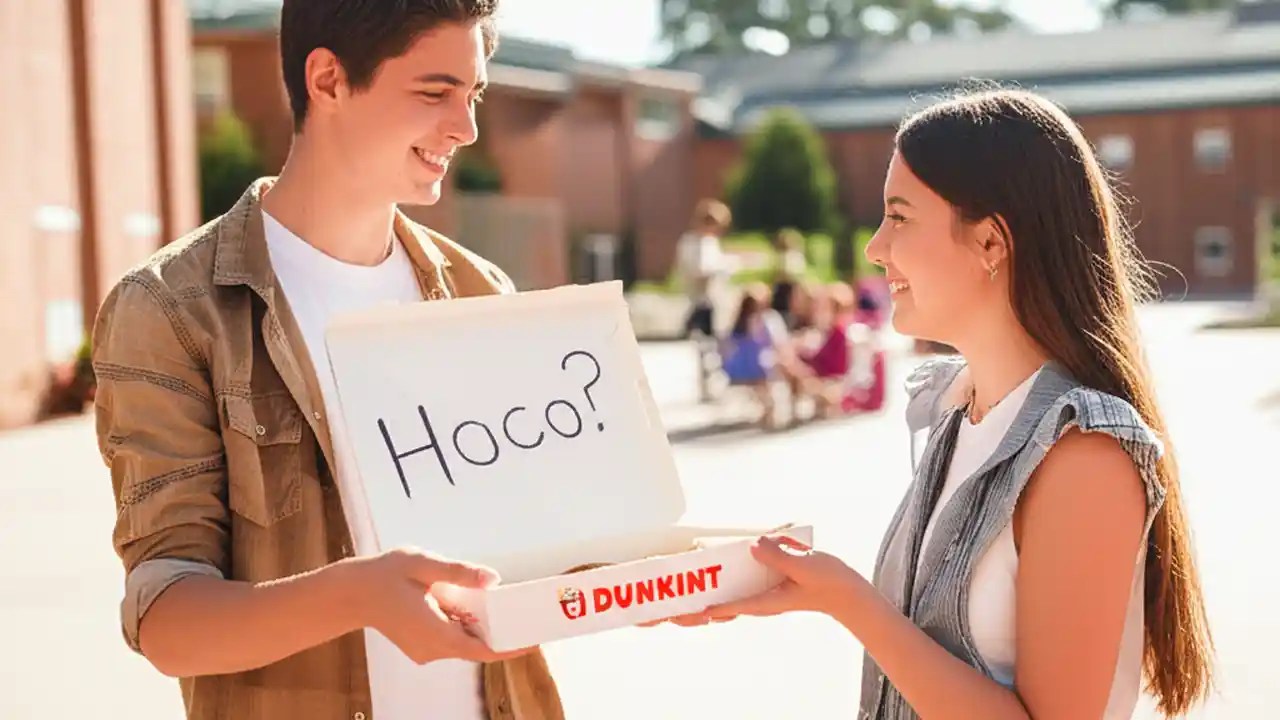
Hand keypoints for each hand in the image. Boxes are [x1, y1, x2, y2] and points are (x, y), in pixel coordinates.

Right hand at [349, 547, 531, 664]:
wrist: (352, 592)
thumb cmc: (386, 574)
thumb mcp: (423, 564)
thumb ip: (458, 572)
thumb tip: (492, 579)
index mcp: (434, 633)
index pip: (482, 650)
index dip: (511, 647)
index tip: (535, 640)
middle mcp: (432, 649)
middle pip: (477, 645)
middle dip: (500, 628)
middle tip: (526, 609)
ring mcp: (426, 651)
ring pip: (464, 641)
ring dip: (480, 623)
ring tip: (499, 601)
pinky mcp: (422, 646)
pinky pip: (452, 638)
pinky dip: (464, 623)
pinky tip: (467, 602)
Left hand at [657, 535, 864, 625]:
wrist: (848, 591)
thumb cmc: (828, 583)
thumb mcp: (802, 566)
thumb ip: (777, 557)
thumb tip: (752, 546)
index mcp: (767, 601)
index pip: (731, 607)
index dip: (708, 609)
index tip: (687, 610)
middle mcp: (762, 599)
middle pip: (726, 604)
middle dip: (702, 605)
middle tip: (676, 606)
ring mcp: (766, 591)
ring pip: (735, 591)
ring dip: (716, 587)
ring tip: (691, 582)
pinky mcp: (773, 581)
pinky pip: (749, 578)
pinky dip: (738, 572)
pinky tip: (731, 559)